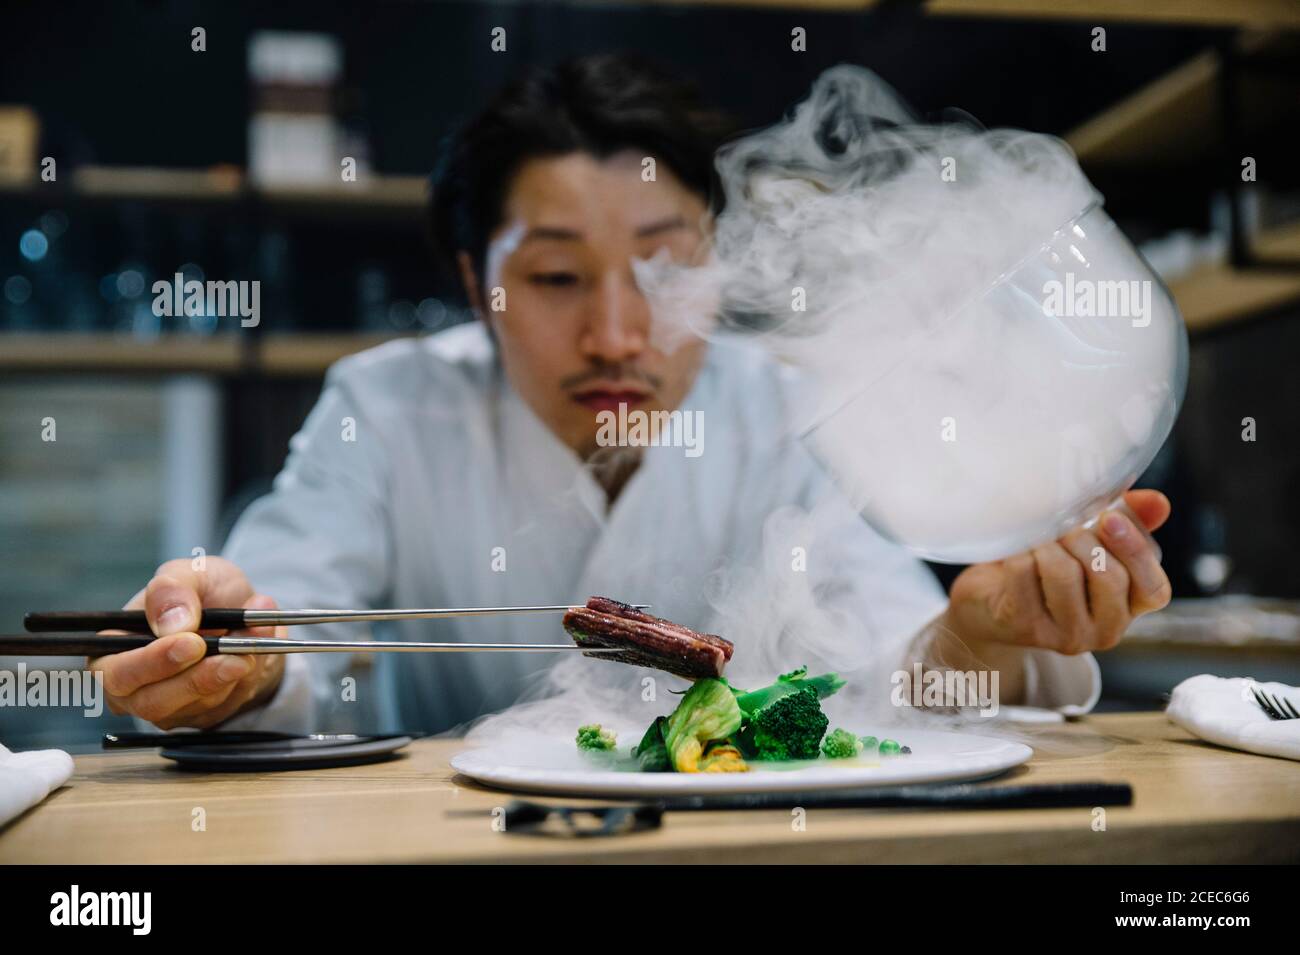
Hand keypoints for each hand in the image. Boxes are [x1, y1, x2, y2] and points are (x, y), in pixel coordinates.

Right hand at [90, 556, 285, 729]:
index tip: (192, 643)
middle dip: (194, 679)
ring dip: (226, 679)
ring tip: (251, 649)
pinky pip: (220, 708)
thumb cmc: (205, 593)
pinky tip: (256, 655)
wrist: (246, 617)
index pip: (113, 671)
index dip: (150, 662)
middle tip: (231, 657)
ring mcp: (167, 706)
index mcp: (113, 649)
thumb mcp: (191, 572)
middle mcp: (133, 686)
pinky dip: (244, 681)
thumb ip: (174, 588)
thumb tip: (172, 623)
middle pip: (150, 701)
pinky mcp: (199, 715)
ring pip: (191, 707)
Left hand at [945, 490, 1172, 659]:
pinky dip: (1019, 550)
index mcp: (1130, 608)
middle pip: (1109, 576)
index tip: (1110, 517)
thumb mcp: (1091, 545)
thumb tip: (1157, 502)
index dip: (1136, 550)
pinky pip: (1024, 572)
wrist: (989, 603)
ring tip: (1038, 537)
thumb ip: (1128, 523)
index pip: (1153, 588)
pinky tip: (1015, 550)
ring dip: (1048, 542)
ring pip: (1064, 573)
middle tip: (1062, 524)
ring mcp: (1064, 635)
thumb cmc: (1046, 570)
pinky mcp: (1024, 627)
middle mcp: (1105, 630)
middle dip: (1083, 538)